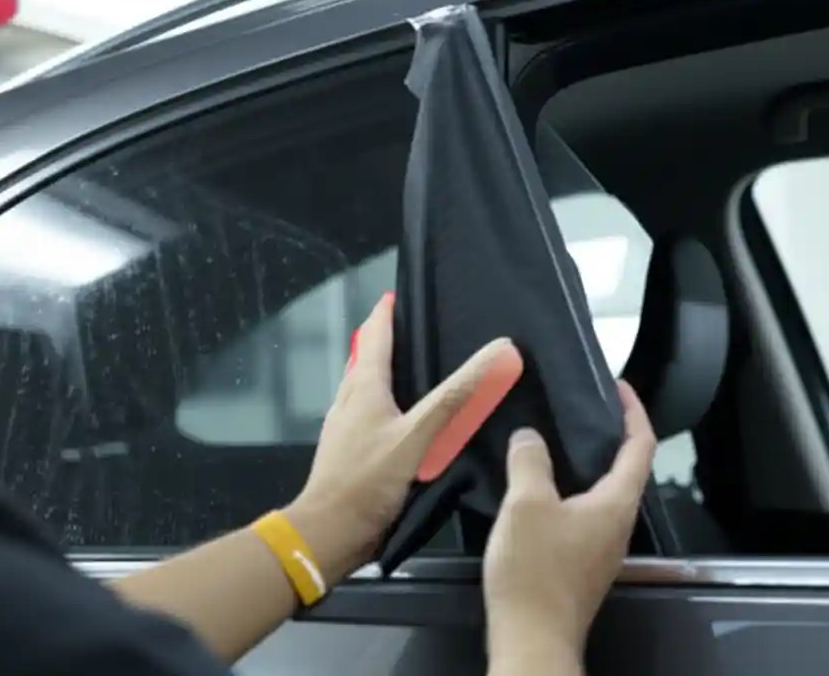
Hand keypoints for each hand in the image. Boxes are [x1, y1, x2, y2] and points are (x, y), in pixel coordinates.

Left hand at [285, 293, 518, 584]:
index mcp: (363, 387)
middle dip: (387, 341)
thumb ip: (457, 396)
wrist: (328, 533)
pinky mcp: (350, 453)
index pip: (374, 336)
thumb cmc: (368, 480)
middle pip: (367, 360)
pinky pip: (370, 415)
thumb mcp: (418, 436)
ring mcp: (346, 428)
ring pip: (366, 389)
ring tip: (415, 369)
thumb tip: (500, 350)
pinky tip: (406, 420)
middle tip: (417, 329)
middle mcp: (350, 401)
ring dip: (386, 374)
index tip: (399, 294)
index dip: (386, 313)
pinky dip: (387, 405)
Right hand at [482, 382, 656, 666]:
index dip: (634, 411)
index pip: (640, 446)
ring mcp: (601, 547)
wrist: (532, 636)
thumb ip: (530, 462)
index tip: (618, 386)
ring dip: (585, 465)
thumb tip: (530, 436)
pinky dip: (569, 491)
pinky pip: (582, 515)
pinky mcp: (581, 564)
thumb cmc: (535, 569)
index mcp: (616, 503)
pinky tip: (538, 488)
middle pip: (624, 470)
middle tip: (580, 408)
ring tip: (554, 440)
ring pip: (601, 494)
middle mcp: (618, 524)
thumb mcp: (526, 504)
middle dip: (608, 435)